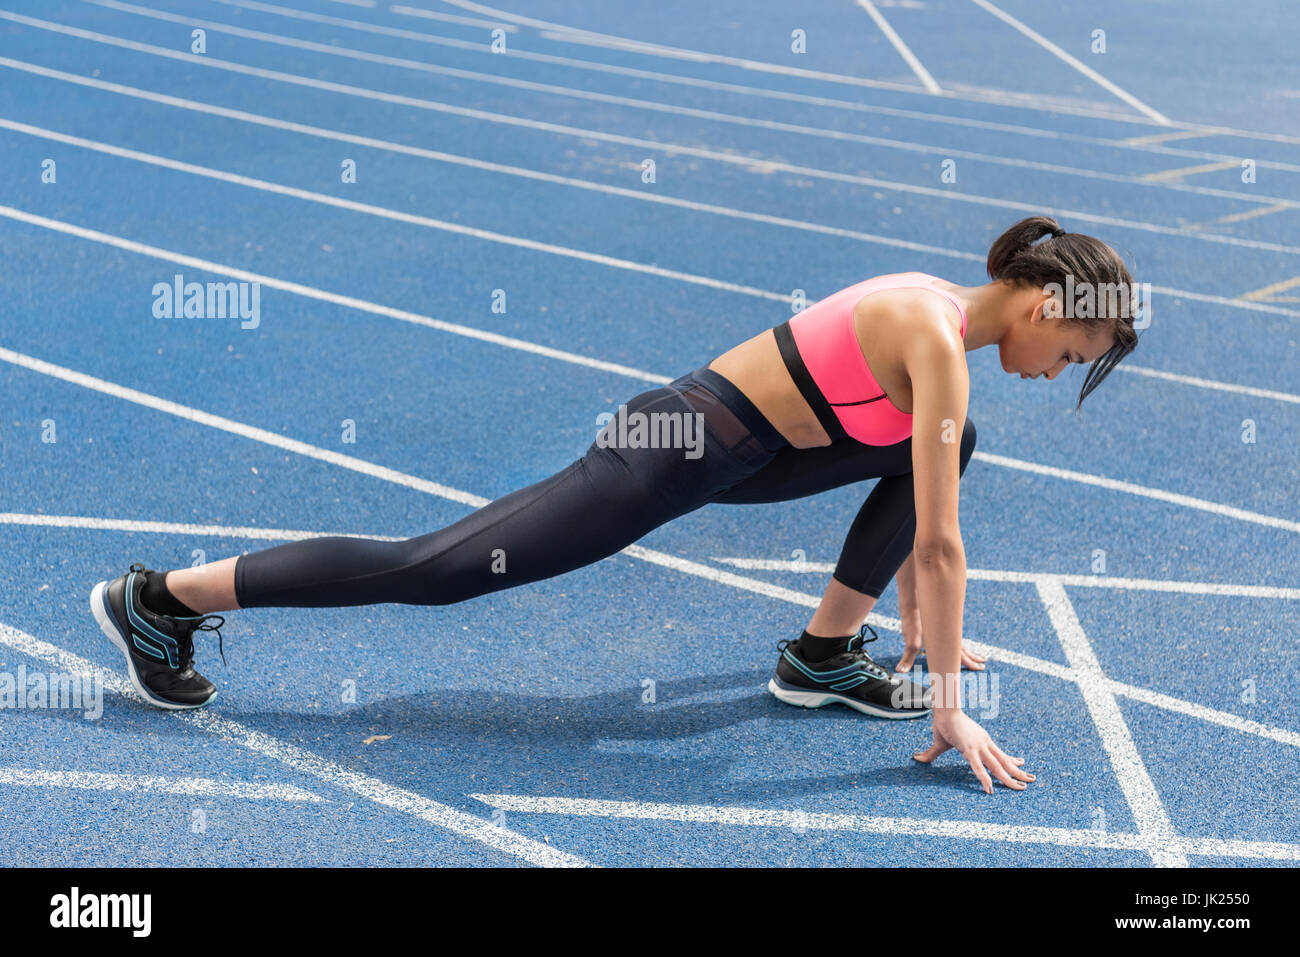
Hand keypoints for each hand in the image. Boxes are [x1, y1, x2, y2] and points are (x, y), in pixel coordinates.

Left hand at [893, 609, 986, 672]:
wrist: (914, 607)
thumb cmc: (913, 626)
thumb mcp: (910, 644)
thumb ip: (907, 659)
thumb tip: (900, 670)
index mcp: (946, 644)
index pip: (962, 657)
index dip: (971, 664)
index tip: (981, 668)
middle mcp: (950, 638)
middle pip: (965, 651)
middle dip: (974, 659)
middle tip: (984, 664)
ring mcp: (947, 633)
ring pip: (962, 644)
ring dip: (970, 651)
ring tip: (979, 656)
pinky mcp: (943, 629)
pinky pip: (955, 639)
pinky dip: (960, 645)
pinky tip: (960, 647)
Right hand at [913, 709, 1034, 793]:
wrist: (943, 709)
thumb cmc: (943, 722)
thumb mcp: (941, 742)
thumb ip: (932, 754)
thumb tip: (917, 759)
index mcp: (982, 740)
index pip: (1000, 753)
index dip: (1012, 760)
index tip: (1021, 763)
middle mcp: (985, 743)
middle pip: (1005, 761)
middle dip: (1018, 772)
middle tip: (1031, 780)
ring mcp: (979, 747)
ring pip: (998, 766)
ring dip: (1011, 778)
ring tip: (1024, 787)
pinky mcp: (969, 750)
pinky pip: (979, 768)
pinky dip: (984, 779)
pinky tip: (990, 789)